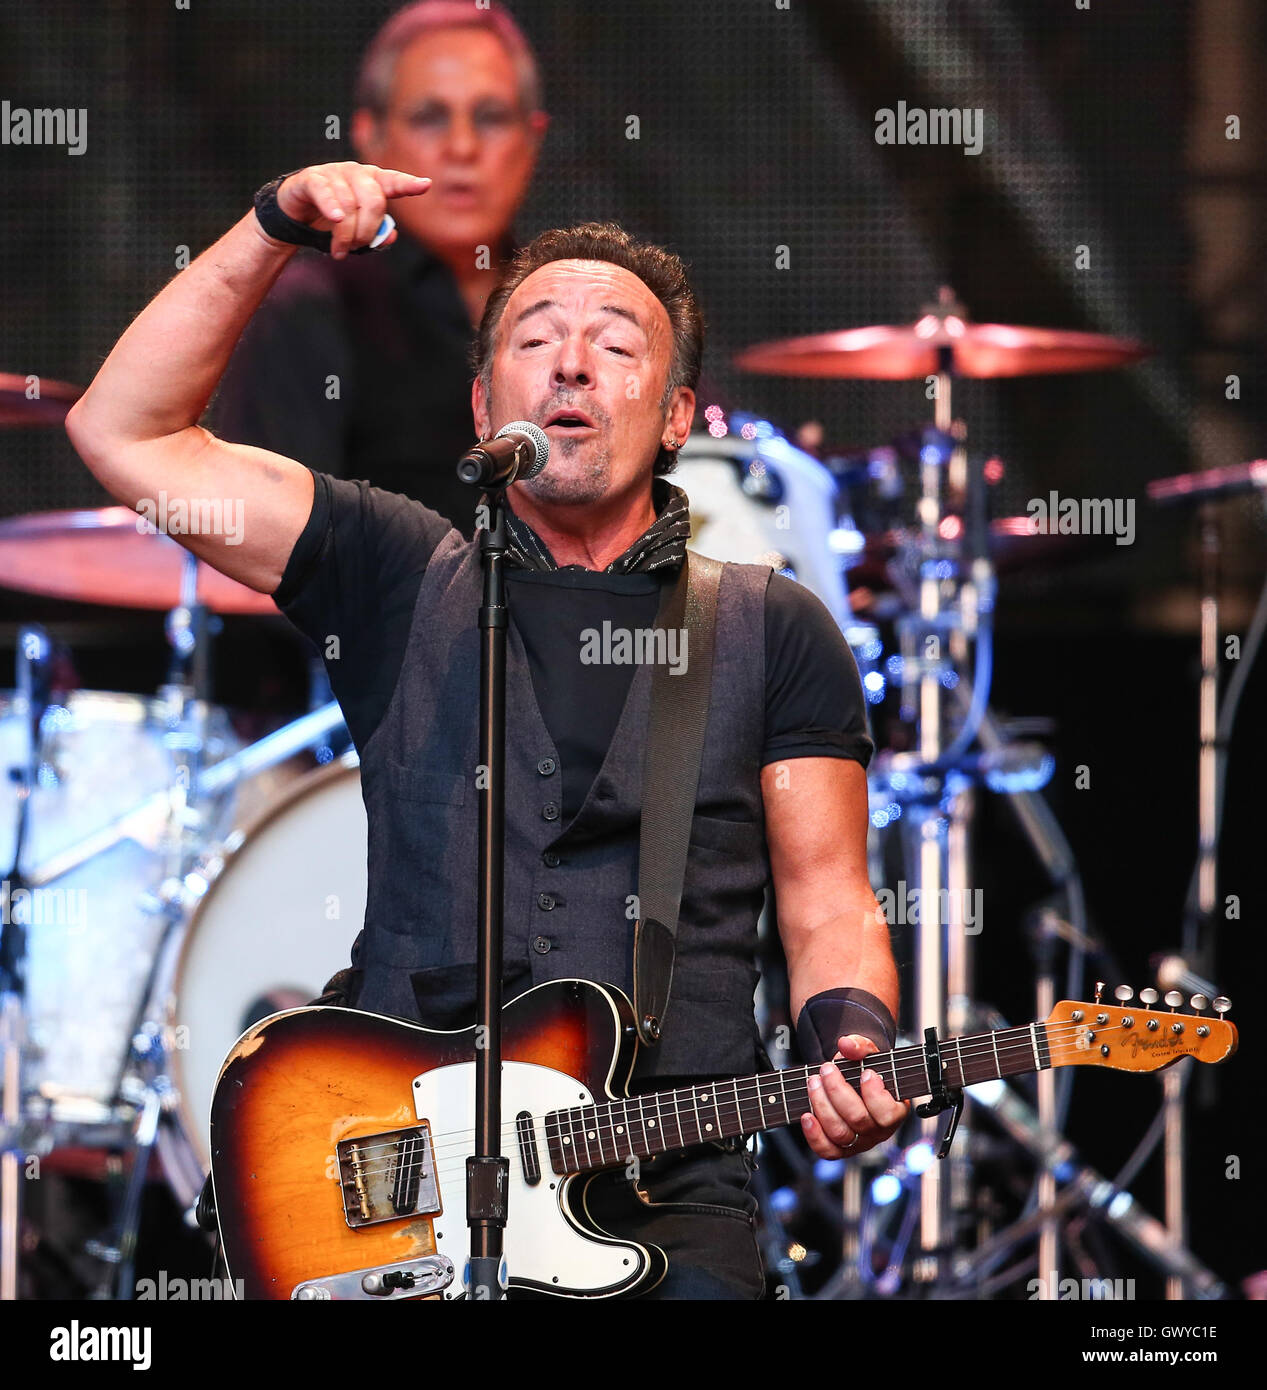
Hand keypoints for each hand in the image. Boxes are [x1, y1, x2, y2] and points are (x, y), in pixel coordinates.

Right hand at [273, 162, 431, 259]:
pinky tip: (336, 220)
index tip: (425, 185)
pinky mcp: (311, 178)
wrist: (297, 214)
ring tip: (339, 250)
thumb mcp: (358, 229)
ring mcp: (333, 173)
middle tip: (358, 247)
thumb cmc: (333, 220)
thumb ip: (377, 233)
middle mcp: (355, 173)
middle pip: (374, 201)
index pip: (393, 181)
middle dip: (368, 231)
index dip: (408, 183)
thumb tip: (391, 237)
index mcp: (371, 182)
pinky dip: (332, 208)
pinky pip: (325, 192)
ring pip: (349, 205)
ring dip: (345, 235)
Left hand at [800, 1033, 909, 1159]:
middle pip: (858, 1119)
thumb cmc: (866, 1069)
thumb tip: (846, 1044)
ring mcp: (859, 1142)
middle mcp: (878, 1131)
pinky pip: (827, 1150)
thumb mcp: (868, 1054)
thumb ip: (861, 1046)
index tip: (866, 1073)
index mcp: (894, 1110)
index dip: (875, 1095)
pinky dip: (814, 1135)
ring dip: (821, 1105)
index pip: (887, 1113)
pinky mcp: (841, 1149)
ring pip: (840, 1133)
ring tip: (813, 1082)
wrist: (855, 1083)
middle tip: (826, 1069)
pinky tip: (806, 1115)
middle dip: (837, 1091)